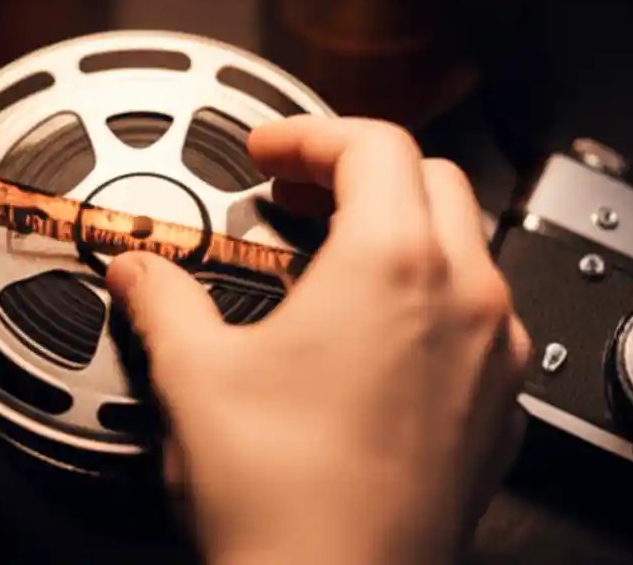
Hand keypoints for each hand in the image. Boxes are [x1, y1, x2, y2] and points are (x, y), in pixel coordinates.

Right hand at [106, 118, 530, 563]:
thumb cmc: (283, 500)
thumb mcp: (195, 377)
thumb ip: (160, 299)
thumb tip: (135, 269)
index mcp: (392, 266)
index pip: (374, 145)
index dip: (309, 132)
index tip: (267, 151)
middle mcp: (463, 300)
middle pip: (430, 180)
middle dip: (358, 170)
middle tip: (294, 192)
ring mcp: (490, 358)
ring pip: (464, 248)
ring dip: (400, 231)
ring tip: (330, 262)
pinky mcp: (496, 411)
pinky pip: (478, 320)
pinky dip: (429, 298)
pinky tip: (371, 340)